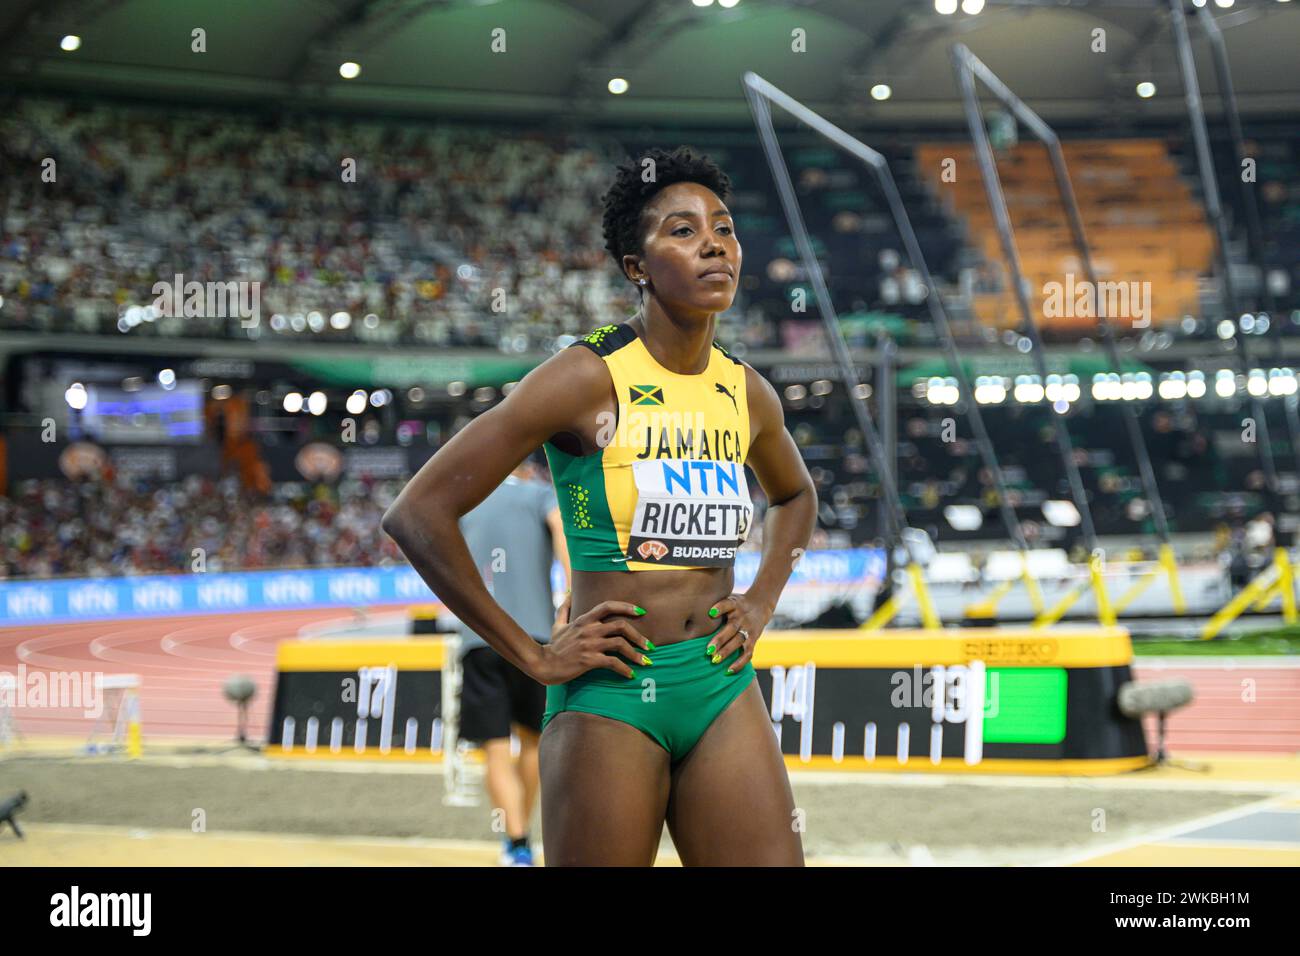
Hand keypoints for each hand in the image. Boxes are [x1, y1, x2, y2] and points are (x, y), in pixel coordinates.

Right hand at [532, 600, 651, 685]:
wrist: (543, 664)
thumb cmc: (553, 646)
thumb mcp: (558, 624)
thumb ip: (565, 609)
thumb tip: (570, 594)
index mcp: (584, 620)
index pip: (608, 606)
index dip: (626, 606)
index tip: (641, 612)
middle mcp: (589, 630)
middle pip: (621, 625)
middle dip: (639, 636)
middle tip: (649, 646)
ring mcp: (590, 645)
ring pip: (620, 644)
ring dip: (636, 654)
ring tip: (645, 662)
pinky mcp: (589, 660)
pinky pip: (613, 662)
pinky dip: (624, 669)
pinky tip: (630, 675)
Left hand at [704, 593, 773, 674]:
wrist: (760, 606)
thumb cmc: (737, 605)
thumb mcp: (730, 599)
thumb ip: (717, 606)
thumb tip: (694, 613)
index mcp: (735, 605)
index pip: (728, 604)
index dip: (720, 608)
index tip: (710, 613)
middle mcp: (742, 617)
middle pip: (732, 628)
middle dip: (720, 639)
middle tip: (708, 650)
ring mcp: (748, 629)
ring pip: (738, 641)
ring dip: (727, 651)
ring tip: (715, 660)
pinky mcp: (753, 639)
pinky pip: (748, 653)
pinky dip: (739, 663)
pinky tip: (728, 670)